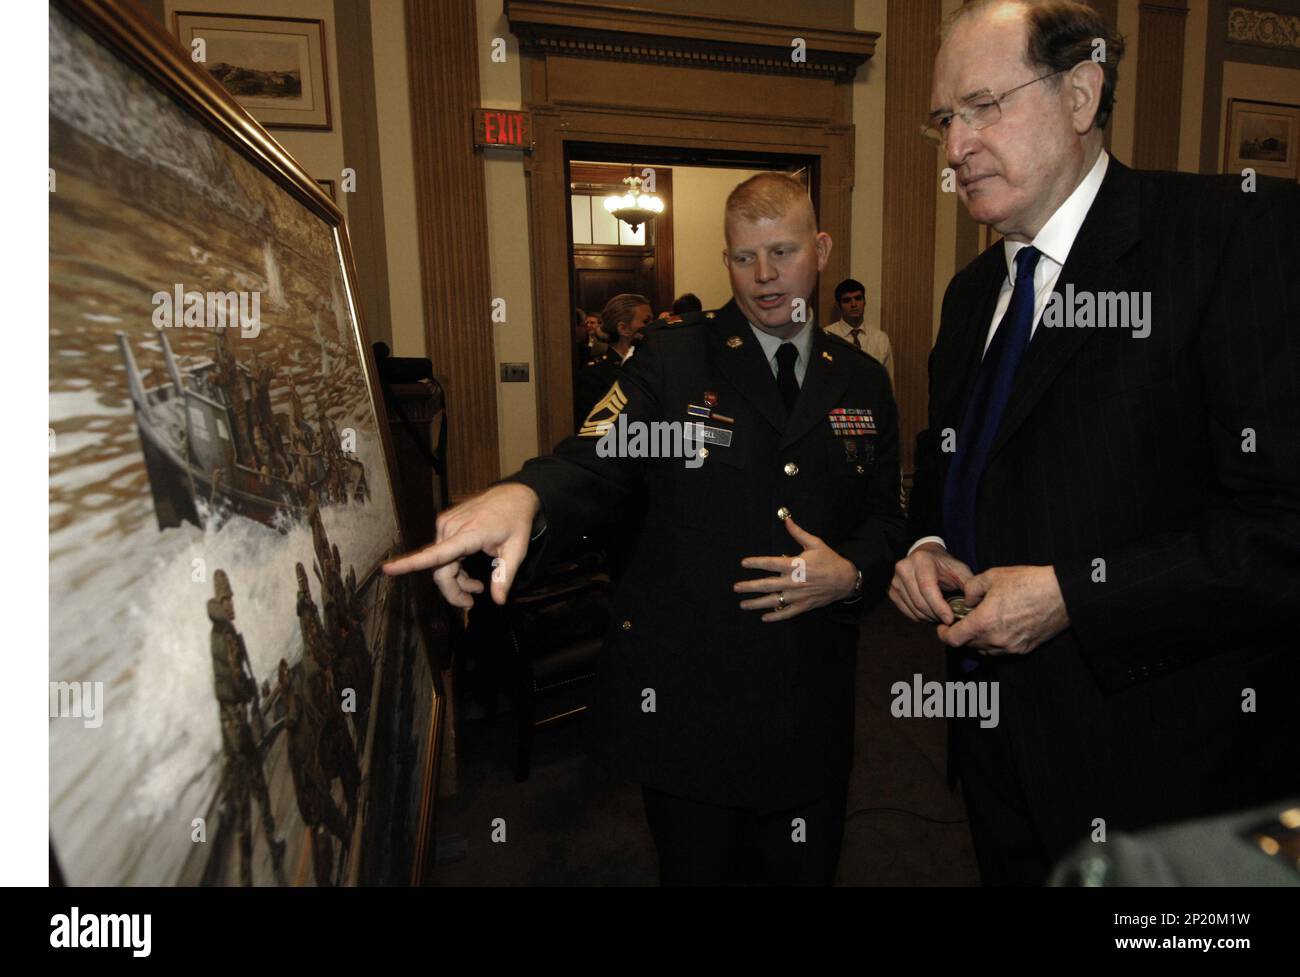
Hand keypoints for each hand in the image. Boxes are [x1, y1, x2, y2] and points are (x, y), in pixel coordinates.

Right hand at [382, 483, 539, 607]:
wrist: (514, 495)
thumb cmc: (516, 520)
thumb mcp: (516, 550)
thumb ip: (505, 576)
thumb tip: (498, 600)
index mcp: (467, 534)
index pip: (435, 554)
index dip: (409, 563)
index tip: (388, 568)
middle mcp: (450, 527)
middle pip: (439, 569)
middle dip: (452, 590)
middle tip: (470, 603)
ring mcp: (446, 524)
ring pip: (440, 563)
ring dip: (455, 579)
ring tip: (476, 587)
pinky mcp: (446, 523)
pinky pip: (442, 552)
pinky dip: (453, 566)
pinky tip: (468, 571)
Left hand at [733, 517, 858, 621]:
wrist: (846, 579)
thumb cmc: (829, 560)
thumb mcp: (815, 543)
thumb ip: (798, 532)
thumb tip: (786, 518)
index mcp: (795, 564)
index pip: (770, 563)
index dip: (755, 563)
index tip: (743, 563)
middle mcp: (794, 581)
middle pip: (767, 585)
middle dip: (749, 587)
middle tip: (736, 587)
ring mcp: (798, 595)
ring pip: (773, 601)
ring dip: (756, 604)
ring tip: (743, 605)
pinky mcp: (804, 606)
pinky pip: (787, 613)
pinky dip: (775, 617)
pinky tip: (764, 618)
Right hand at [890, 543, 973, 623]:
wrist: (926, 556)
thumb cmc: (945, 565)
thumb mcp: (959, 570)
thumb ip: (968, 585)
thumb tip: (972, 606)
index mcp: (921, 560)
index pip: (928, 589)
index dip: (939, 607)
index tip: (950, 619)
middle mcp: (904, 568)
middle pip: (919, 601)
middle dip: (935, 615)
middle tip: (947, 621)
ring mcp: (895, 580)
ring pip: (912, 608)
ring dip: (928, 618)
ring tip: (940, 618)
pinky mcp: (892, 591)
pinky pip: (905, 611)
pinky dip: (919, 617)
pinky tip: (930, 615)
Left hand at [936, 565, 1068, 654]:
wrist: (1062, 594)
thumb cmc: (1028, 582)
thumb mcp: (992, 576)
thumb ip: (971, 589)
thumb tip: (966, 600)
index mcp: (984, 622)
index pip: (953, 640)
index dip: (943, 634)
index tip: (943, 627)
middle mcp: (996, 640)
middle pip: (967, 645)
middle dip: (961, 633)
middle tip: (963, 619)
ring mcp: (1011, 647)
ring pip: (984, 649)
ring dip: (977, 639)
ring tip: (982, 621)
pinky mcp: (1024, 649)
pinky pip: (1001, 650)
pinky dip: (994, 642)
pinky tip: (999, 626)